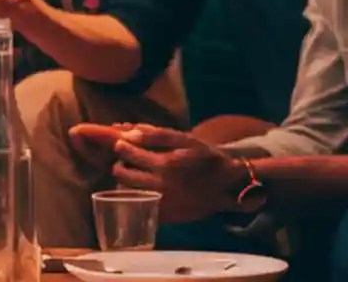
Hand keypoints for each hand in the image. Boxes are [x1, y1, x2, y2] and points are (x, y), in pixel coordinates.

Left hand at [70, 123, 248, 223]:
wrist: (227, 186)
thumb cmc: (207, 158)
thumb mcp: (187, 140)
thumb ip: (158, 135)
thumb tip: (130, 132)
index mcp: (164, 163)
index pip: (128, 153)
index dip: (122, 147)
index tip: (122, 144)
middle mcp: (158, 185)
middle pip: (122, 174)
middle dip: (120, 165)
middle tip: (126, 161)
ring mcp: (160, 203)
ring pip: (126, 192)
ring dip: (124, 182)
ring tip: (133, 176)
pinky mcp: (163, 216)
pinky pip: (138, 207)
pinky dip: (135, 198)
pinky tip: (143, 191)